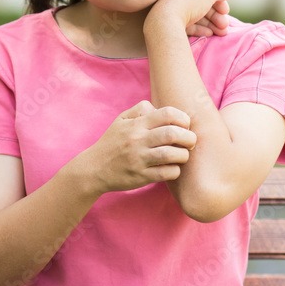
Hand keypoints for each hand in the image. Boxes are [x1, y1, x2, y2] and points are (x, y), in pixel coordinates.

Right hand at [73, 100, 196, 194]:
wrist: (93, 169)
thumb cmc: (112, 143)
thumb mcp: (121, 120)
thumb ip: (140, 110)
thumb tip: (159, 108)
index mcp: (136, 124)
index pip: (167, 114)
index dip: (183, 118)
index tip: (185, 125)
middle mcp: (137, 140)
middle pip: (172, 134)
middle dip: (189, 137)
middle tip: (190, 142)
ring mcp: (139, 159)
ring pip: (171, 154)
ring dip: (184, 155)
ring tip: (182, 155)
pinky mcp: (141, 177)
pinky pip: (166, 173)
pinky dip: (175, 170)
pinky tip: (173, 168)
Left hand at [149, 0, 230, 36]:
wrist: (165, 20)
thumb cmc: (189, 1)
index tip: (226, 10)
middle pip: (204, 3)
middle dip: (217, 15)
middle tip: (226, 25)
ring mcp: (176, 6)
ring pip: (198, 14)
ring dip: (212, 24)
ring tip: (222, 33)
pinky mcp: (172, 20)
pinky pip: (189, 24)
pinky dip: (200, 29)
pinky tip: (209, 34)